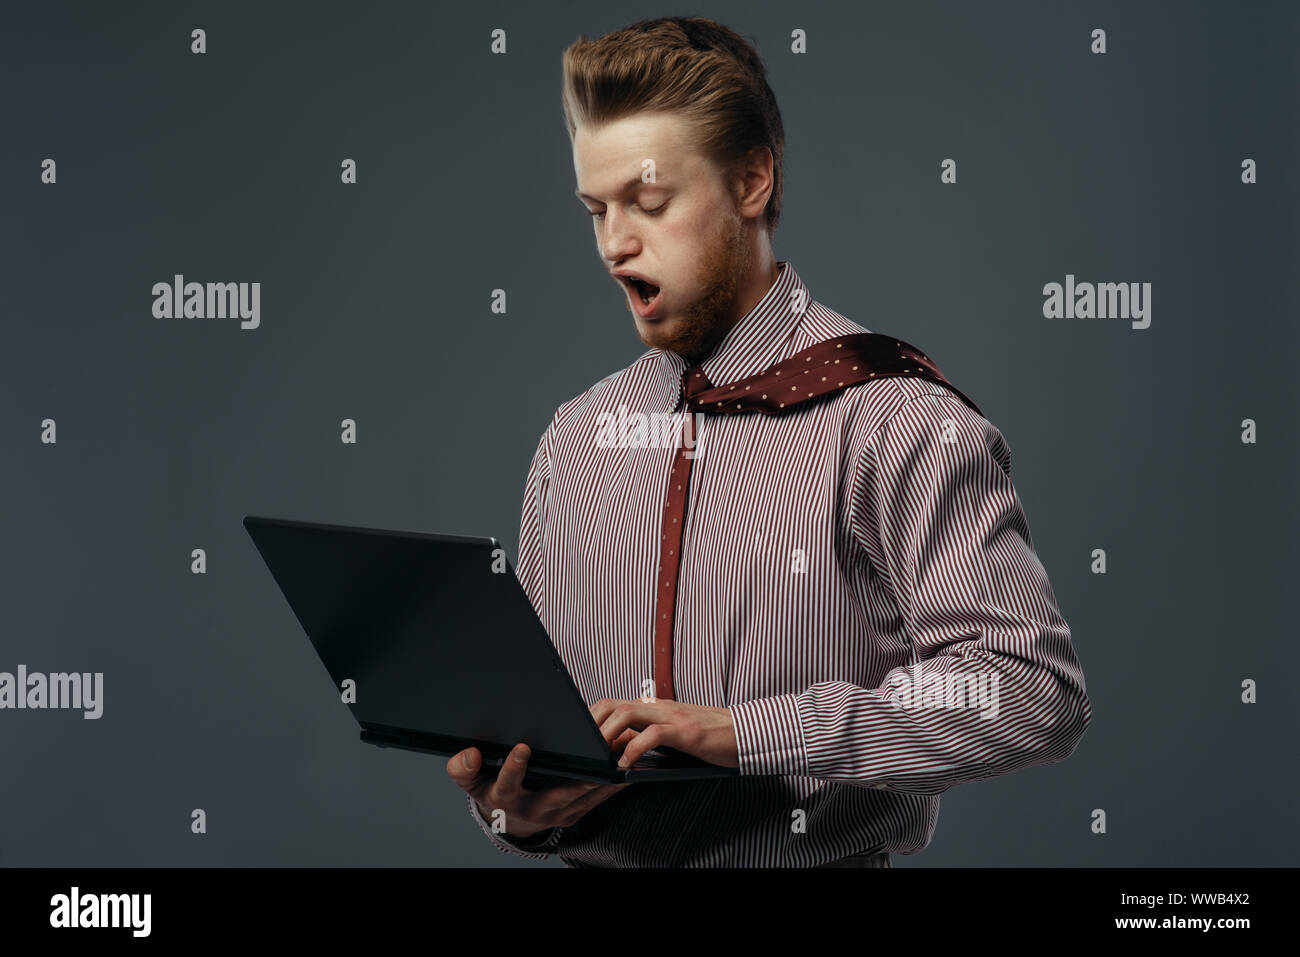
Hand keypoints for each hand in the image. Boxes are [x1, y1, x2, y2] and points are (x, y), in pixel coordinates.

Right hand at [447, 742, 628, 839]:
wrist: (509, 817)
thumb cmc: (490, 790)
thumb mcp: (471, 780)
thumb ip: (463, 768)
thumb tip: (469, 754)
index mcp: (506, 798)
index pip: (507, 784)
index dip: (513, 768)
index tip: (521, 747)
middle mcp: (533, 809)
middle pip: (556, 796)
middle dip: (575, 780)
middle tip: (593, 762)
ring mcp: (556, 814)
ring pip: (583, 798)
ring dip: (602, 780)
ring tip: (620, 759)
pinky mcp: (574, 813)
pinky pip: (596, 800)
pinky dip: (611, 784)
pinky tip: (626, 768)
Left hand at [591, 698, 739, 768]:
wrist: (745, 732)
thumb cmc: (710, 736)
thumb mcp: (672, 733)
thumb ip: (646, 734)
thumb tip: (617, 746)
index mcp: (654, 707)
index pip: (613, 704)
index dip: (592, 718)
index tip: (578, 736)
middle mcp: (659, 707)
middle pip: (613, 704)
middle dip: (592, 723)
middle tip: (582, 746)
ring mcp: (672, 717)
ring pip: (627, 713)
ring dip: (607, 734)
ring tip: (599, 754)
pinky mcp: (686, 732)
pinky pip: (653, 734)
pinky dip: (634, 748)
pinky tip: (627, 764)